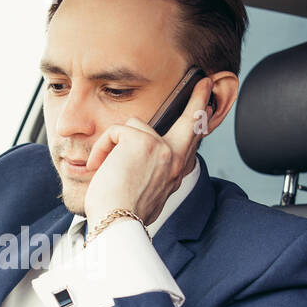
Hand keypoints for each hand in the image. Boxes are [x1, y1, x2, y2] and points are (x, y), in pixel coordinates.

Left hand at [82, 76, 212, 231]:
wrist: (117, 224)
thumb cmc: (122, 215)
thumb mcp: (144, 195)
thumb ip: (151, 175)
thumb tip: (138, 163)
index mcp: (174, 174)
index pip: (190, 144)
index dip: (199, 123)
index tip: (208, 106)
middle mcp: (174, 160)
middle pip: (190, 122)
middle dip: (199, 99)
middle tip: (205, 82)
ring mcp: (160, 149)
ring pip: (134, 125)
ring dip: (113, 144)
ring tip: (104, 167)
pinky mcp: (141, 141)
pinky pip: (114, 132)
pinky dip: (101, 148)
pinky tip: (98, 166)